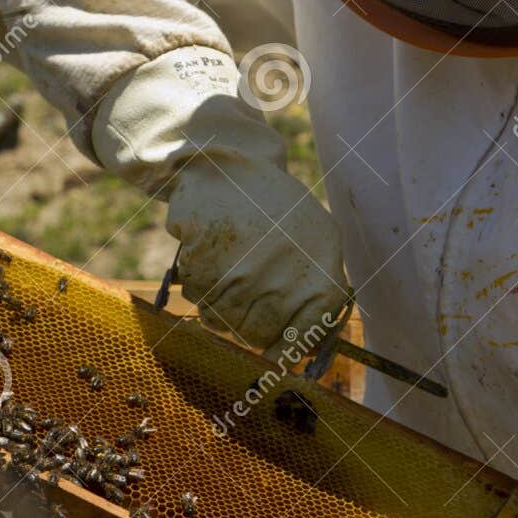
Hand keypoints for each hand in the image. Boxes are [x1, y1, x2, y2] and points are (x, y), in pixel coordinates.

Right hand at [168, 153, 347, 352]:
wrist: (230, 166)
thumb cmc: (280, 209)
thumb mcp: (320, 243)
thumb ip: (320, 296)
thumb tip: (304, 349)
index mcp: (319, 282)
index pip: (294, 345)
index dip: (279, 352)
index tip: (270, 352)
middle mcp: (281, 286)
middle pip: (254, 337)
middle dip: (248, 322)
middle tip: (248, 288)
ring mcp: (240, 278)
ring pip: (221, 323)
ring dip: (220, 305)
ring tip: (230, 268)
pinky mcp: (203, 268)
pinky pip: (197, 300)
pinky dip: (200, 286)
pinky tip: (211, 256)